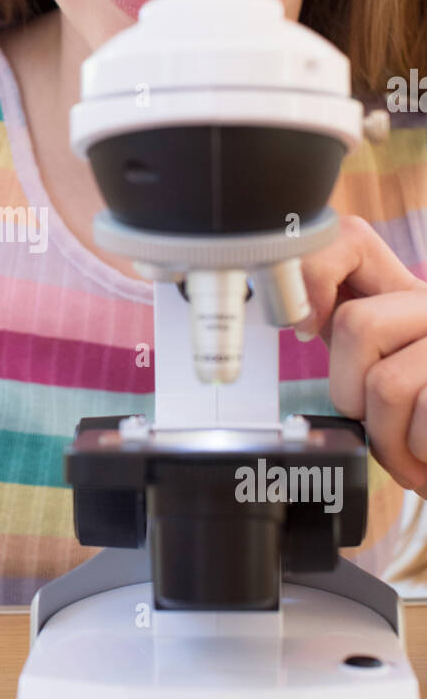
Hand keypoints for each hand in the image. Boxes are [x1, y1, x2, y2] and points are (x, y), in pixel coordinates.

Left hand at [293, 214, 426, 492]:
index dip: (312, 277)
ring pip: (385, 383)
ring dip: (385, 436)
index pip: (350, 241)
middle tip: (371, 420)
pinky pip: (423, 413)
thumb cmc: (419, 425)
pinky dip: (413, 452)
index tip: (303, 327)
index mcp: (405, 297)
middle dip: (348, 390)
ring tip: (404, 451)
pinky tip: (425, 457)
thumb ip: (342, 341)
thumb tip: (286, 315)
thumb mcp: (373, 369)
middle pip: (356, 324)